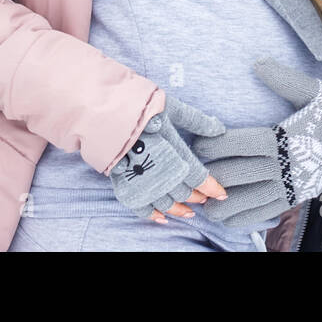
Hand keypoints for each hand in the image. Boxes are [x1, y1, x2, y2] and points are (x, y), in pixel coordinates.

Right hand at [109, 96, 229, 222]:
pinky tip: (162, 218)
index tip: (222, 195)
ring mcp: (139, 177)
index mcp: (171, 148)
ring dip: (178, 209)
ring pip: (164, 202)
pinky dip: (151, 214)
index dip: (211, 187)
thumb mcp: (170, 106)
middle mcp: (157, 167)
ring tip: (190, 212)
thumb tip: (219, 129)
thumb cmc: (138, 104)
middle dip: (197, 197)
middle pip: (182, 191)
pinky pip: (139, 205)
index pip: (197, 176)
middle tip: (206, 199)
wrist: (100, 107)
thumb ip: (196, 119)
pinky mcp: (122, 181)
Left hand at [190, 58, 321, 228]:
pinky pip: (263, 213)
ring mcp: (289, 185)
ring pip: (246, 201)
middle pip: (236, 175)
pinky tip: (225, 218)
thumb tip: (257, 62)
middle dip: (211, 174)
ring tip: (202, 202)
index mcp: (282, 138)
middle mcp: (283, 165)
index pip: (238, 144)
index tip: (199, 144)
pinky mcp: (294, 198)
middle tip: (193, 171)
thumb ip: (282, 79)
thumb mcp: (311, 90)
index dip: (213, 145)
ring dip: (221, 204)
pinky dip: (242, 218)